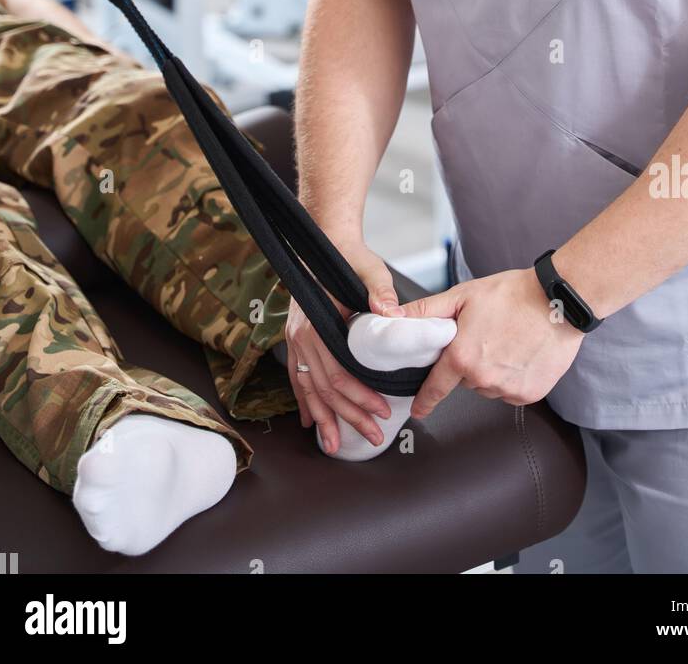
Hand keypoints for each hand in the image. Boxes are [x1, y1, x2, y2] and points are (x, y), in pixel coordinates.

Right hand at [283, 236, 405, 453]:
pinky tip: (312, 422)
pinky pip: (298, 377)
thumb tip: (392, 313)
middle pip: (324, 389)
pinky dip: (305, 401)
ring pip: (308, 388)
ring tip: (336, 445)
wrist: (326, 241)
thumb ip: (380, 291)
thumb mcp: (370, 270)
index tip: (382, 413)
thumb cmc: (350, 258)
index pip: (339, 373)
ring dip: (324, 419)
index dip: (360, 397)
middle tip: (372, 438)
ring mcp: (296, 339)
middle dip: (348, 417)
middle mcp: (301, 336)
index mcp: (317, 323)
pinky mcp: (297, 338)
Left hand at [397, 268, 585, 418]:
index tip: (418, 411)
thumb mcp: (463, 296)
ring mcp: (508, 389)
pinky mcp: (529, 394)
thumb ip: (425, 311)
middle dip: (469, 363)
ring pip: (489, 385)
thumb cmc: (512, 294)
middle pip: (465, 380)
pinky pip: (511, 390)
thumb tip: (392, 316)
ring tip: (506, 342)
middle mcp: (483, 379)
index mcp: (462, 357)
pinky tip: (521, 353)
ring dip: (491, 370)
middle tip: (485, 337)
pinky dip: (512, 376)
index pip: (435, 387)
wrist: (558, 302)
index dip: (424, 400)